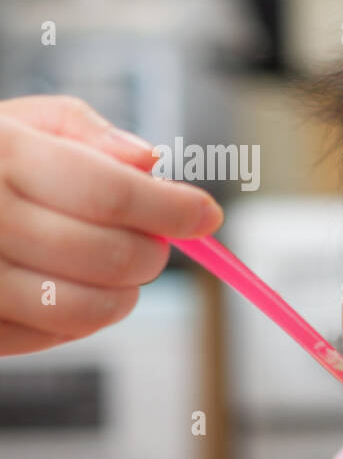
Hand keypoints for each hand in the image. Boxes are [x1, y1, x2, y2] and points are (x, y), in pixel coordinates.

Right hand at [0, 94, 223, 355]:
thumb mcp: (22, 122)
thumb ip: (89, 134)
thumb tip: (149, 163)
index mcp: (4, 156)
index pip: (112, 194)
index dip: (174, 209)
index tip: (207, 215)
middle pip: (111, 256)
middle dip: (153, 251)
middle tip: (154, 239)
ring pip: (91, 308)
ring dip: (126, 292)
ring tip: (117, 266)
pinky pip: (56, 337)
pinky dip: (84, 317)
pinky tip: (73, 286)